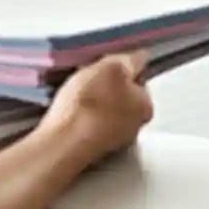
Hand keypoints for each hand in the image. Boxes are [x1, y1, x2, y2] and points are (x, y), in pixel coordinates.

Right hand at [37, 50, 153, 163]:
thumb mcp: (113, 67)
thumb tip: (140, 58)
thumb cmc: (91, 101)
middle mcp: (134, 128)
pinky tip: (65, 111)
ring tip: (71, 93)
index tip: (103, 66)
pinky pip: (85, 125)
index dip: (121, 70)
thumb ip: (130, 60)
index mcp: (146, 107)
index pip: (138, 81)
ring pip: (102, 112)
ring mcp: (112, 143)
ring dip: (89, 102)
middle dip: (104, 87)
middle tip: (86, 77)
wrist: (62, 142)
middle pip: (120, 97)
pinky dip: (77, 117)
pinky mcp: (89, 150)